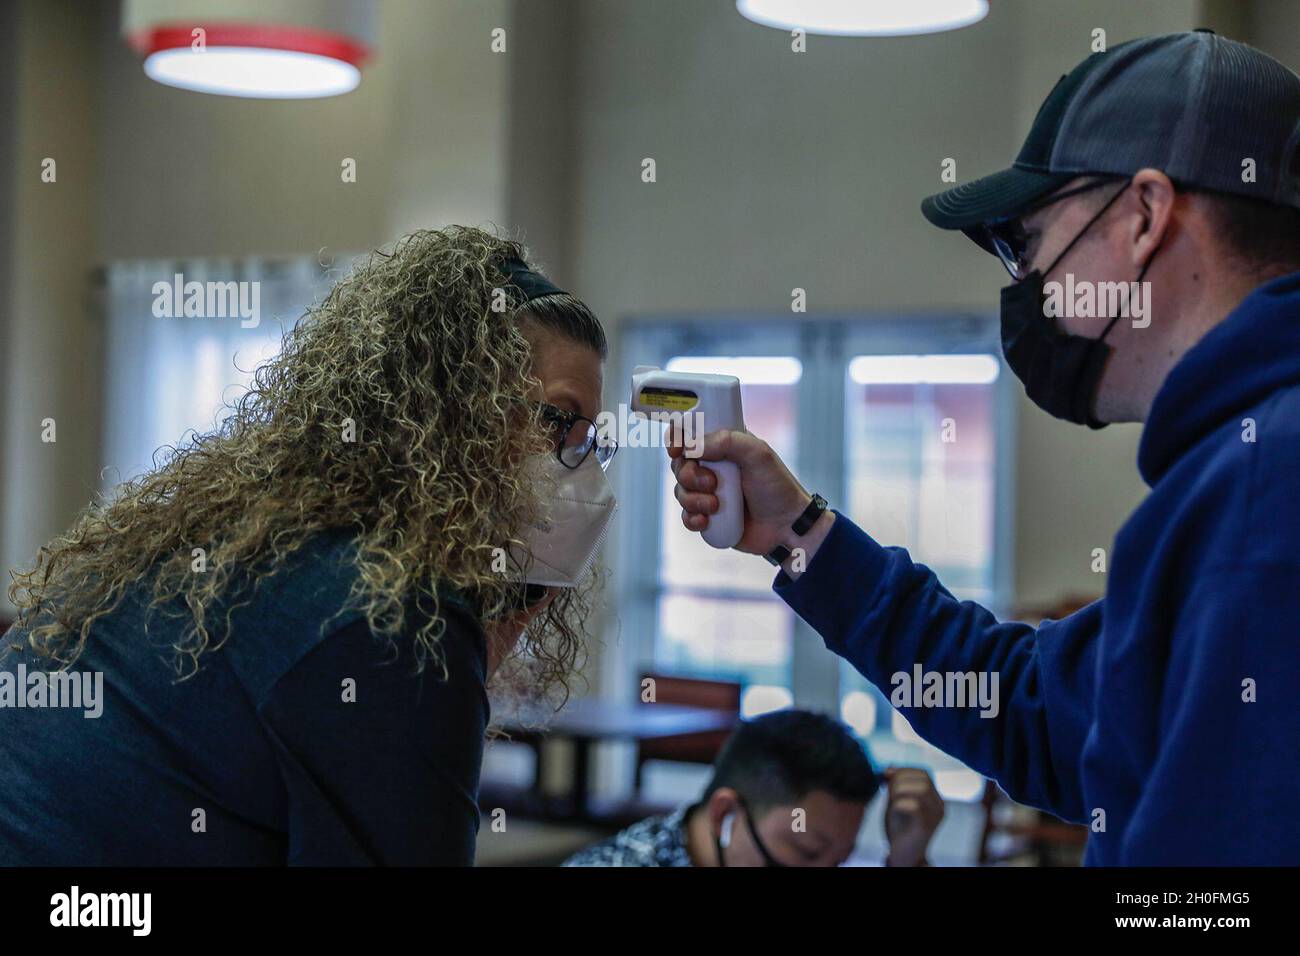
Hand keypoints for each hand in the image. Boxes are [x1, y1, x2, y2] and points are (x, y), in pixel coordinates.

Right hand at [665, 424, 816, 556]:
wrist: (786, 527)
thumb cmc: (777, 487)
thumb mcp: (758, 454)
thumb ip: (728, 441)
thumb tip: (693, 445)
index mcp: (723, 445)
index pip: (690, 434)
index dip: (677, 439)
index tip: (677, 449)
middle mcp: (713, 467)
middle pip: (680, 465)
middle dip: (689, 476)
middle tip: (712, 483)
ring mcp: (708, 492)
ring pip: (680, 491)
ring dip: (694, 500)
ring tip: (716, 506)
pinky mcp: (707, 516)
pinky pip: (685, 516)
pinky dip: (692, 518)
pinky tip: (707, 521)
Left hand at [882, 767, 944, 866]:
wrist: (904, 856)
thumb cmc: (900, 829)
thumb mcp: (898, 802)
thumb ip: (896, 786)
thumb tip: (890, 768)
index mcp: (935, 799)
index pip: (923, 773)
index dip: (903, 770)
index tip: (886, 775)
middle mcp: (940, 806)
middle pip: (923, 778)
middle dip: (900, 779)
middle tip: (887, 791)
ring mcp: (935, 817)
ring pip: (920, 789)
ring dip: (899, 791)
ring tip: (891, 803)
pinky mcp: (926, 827)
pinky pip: (914, 805)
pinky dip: (899, 804)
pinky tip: (894, 812)